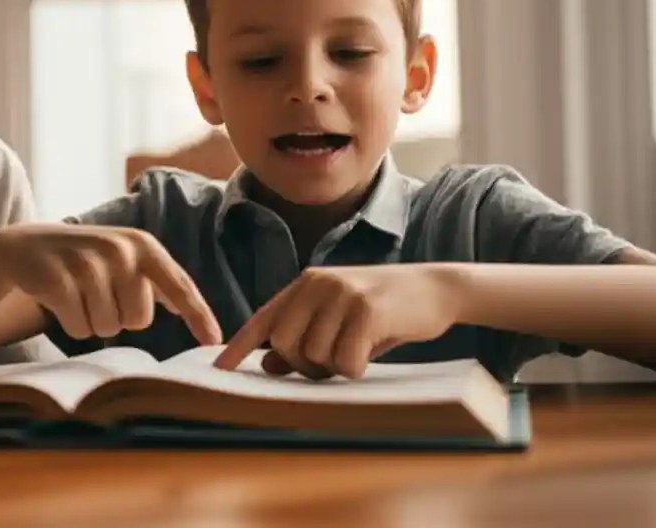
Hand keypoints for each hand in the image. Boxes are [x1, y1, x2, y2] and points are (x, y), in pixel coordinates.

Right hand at [0, 223, 222, 345]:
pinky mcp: (59, 281)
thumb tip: (194, 314)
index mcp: (144, 246)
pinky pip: (80, 329)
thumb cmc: (85, 259)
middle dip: (120, 317)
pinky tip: (60, 299)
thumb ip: (158, 282)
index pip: (179, 286)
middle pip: (139, 320)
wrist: (26, 245)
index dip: (199, 315)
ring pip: (108, 328)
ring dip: (93, 321)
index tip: (214, 341)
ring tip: (78, 294)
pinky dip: (71, 323)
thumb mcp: (125, 259)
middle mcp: (120, 251)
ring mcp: (88, 265)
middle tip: (99, 294)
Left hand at [212, 264, 461, 378]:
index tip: (218, 370)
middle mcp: (317, 284)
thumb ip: (305, 338)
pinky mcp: (367, 309)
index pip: (263, 319)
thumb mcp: (339, 323)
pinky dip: (357, 368)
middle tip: (332, 364)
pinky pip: (345, 361)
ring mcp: (341, 294)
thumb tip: (268, 365)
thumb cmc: (384, 311)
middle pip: (285, 345)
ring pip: (315, 356)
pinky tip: (373, 350)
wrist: (436, 288)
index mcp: (306, 285)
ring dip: (336, 368)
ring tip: (359, 350)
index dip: (239, 347)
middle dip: (304, 366)